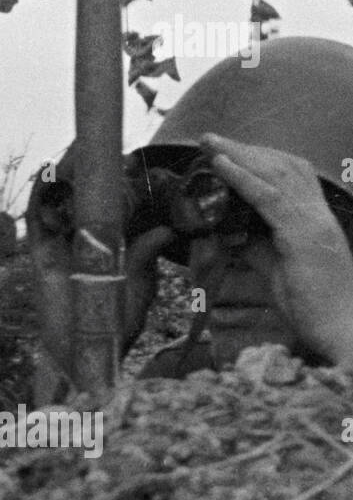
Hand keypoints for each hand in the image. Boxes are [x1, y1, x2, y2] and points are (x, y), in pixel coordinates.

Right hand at [25, 154, 174, 384]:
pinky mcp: (43, 258)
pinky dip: (41, 199)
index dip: (116, 181)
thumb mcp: (138, 285)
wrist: (87, 354)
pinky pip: (39, 223)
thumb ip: (145, 256)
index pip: (111, 205)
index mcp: (110, 244)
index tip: (130, 157)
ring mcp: (62, 247)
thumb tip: (165, 232)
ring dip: (64, 176)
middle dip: (88, 171)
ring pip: (59, 203)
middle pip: (82, 198)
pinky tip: (48, 176)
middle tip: (99, 145)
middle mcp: (84, 240)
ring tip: (74, 150)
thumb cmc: (116, 321)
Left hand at [198, 133, 352, 363]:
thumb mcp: (281, 272)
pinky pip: (269, 198)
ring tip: (209, 142)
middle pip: (283, 166)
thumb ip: (260, 249)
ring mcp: (314, 222)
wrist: (346, 330)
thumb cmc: (319, 308)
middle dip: (245, 149)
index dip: (261, 159)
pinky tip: (221, 165)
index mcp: (318, 221)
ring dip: (239, 155)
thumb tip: (232, 236)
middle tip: (210, 138)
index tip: (230, 151)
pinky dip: (244, 177)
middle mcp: (319, 214)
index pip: (293, 175)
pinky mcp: (303, 236)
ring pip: (275, 174)